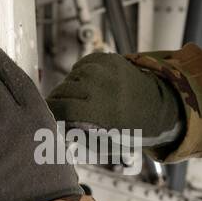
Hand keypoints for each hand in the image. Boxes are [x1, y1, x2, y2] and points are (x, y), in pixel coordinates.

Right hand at [47, 52, 183, 146]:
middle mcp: (102, 85)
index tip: (46, 116)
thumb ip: (78, 140)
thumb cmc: (129, 129)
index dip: (50, 111)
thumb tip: (53, 135)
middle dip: (57, 100)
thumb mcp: (105, 142)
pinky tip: (90, 86)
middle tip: (60, 110)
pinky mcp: (107, 58)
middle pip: (62, 90)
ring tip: (81, 99)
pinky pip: (81, 66)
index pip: (62, 106)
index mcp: (102, 109)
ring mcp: (105, 68)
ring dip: (70, 88)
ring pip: (71, 77)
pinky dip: (80, 75)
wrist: (155, 105)